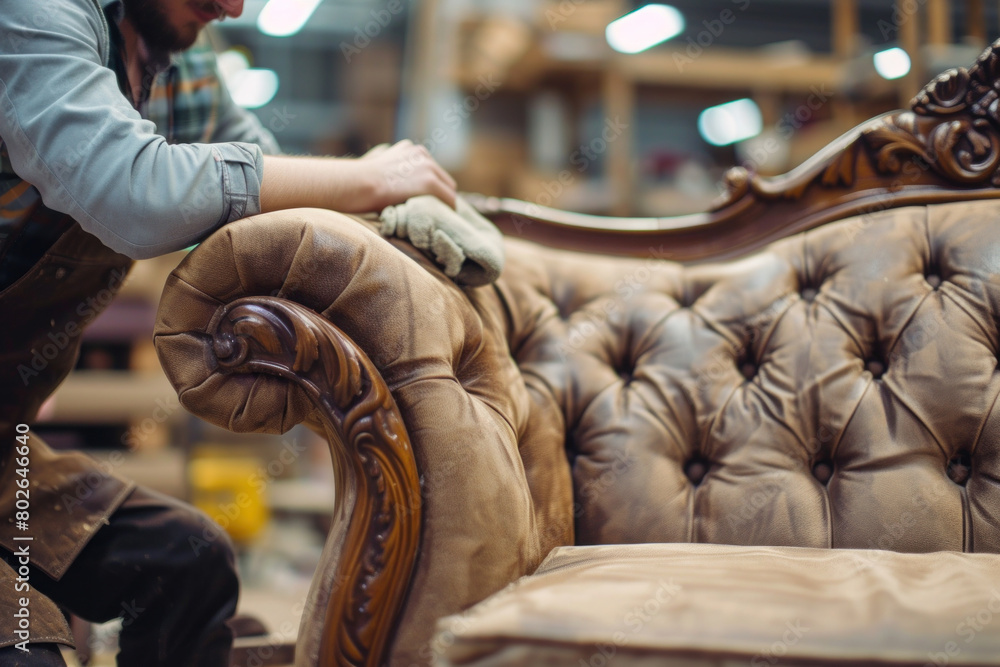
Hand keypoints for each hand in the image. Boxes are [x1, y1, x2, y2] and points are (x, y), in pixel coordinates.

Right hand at [259, 141, 456, 214]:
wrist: (354, 183)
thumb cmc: (354, 183)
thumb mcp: (374, 172)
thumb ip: (389, 176)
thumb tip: (382, 190)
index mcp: (409, 150)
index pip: (431, 170)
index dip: (431, 189)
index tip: (427, 203)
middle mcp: (421, 154)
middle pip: (443, 179)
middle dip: (439, 196)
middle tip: (434, 215)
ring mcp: (427, 167)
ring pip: (447, 190)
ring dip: (443, 205)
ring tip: (436, 221)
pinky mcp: (430, 182)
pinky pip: (448, 200)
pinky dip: (446, 211)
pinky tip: (440, 222)